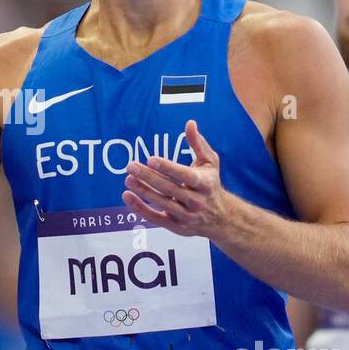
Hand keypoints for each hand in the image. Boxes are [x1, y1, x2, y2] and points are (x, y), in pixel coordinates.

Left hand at [122, 119, 231, 237]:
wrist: (221, 218)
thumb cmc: (211, 184)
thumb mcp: (210, 163)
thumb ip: (198, 143)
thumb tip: (190, 123)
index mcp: (205, 184)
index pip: (184, 175)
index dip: (167, 168)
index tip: (150, 158)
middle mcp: (196, 201)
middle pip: (169, 189)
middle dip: (149, 177)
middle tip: (131, 166)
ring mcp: (186, 216)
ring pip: (161, 203)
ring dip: (143, 191)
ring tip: (128, 178)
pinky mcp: (176, 226)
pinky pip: (155, 218)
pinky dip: (140, 208)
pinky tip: (127, 196)